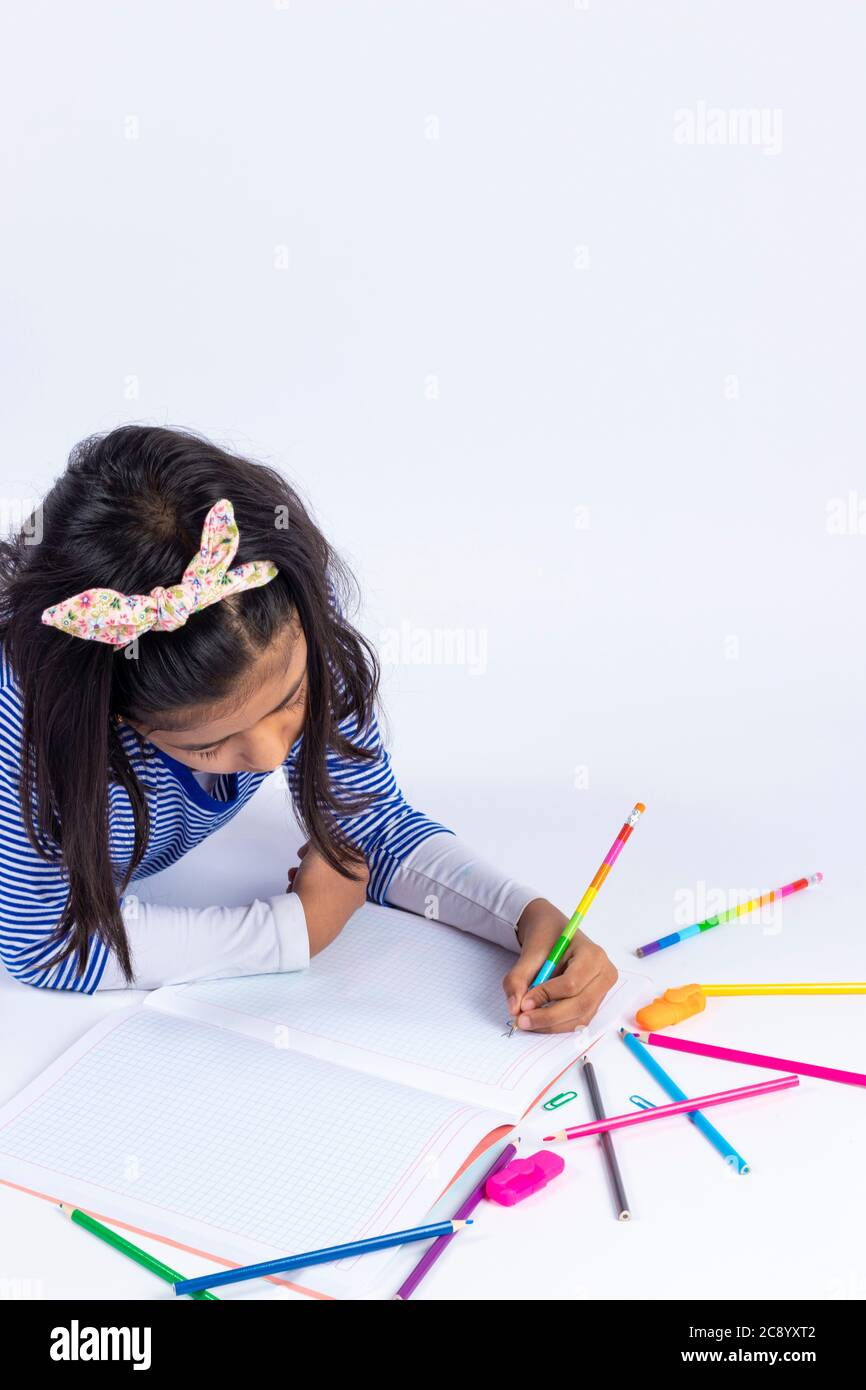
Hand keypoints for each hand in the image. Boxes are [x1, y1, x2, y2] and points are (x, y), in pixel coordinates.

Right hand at [287, 839, 369, 956]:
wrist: (307, 923)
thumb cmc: (317, 882)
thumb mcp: (320, 849)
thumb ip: (324, 838)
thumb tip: (326, 836)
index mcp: (361, 872)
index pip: (345, 849)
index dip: (325, 843)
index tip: (308, 847)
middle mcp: (357, 891)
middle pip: (334, 867)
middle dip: (312, 861)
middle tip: (299, 861)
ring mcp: (345, 907)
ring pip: (324, 883)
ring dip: (306, 876)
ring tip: (293, 878)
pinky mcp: (331, 920)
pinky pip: (318, 899)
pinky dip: (306, 892)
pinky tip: (294, 893)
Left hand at [502, 897, 617, 1032]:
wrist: (553, 931)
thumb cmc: (547, 936)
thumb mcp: (529, 952)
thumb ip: (518, 978)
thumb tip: (515, 1008)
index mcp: (593, 955)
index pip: (572, 983)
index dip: (546, 996)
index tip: (523, 1003)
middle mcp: (603, 974)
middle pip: (580, 1005)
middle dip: (549, 1017)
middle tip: (522, 1020)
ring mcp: (602, 990)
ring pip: (579, 1018)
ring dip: (551, 1025)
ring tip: (527, 1020)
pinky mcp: (595, 1002)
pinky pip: (577, 1021)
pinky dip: (556, 1024)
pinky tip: (539, 1019)